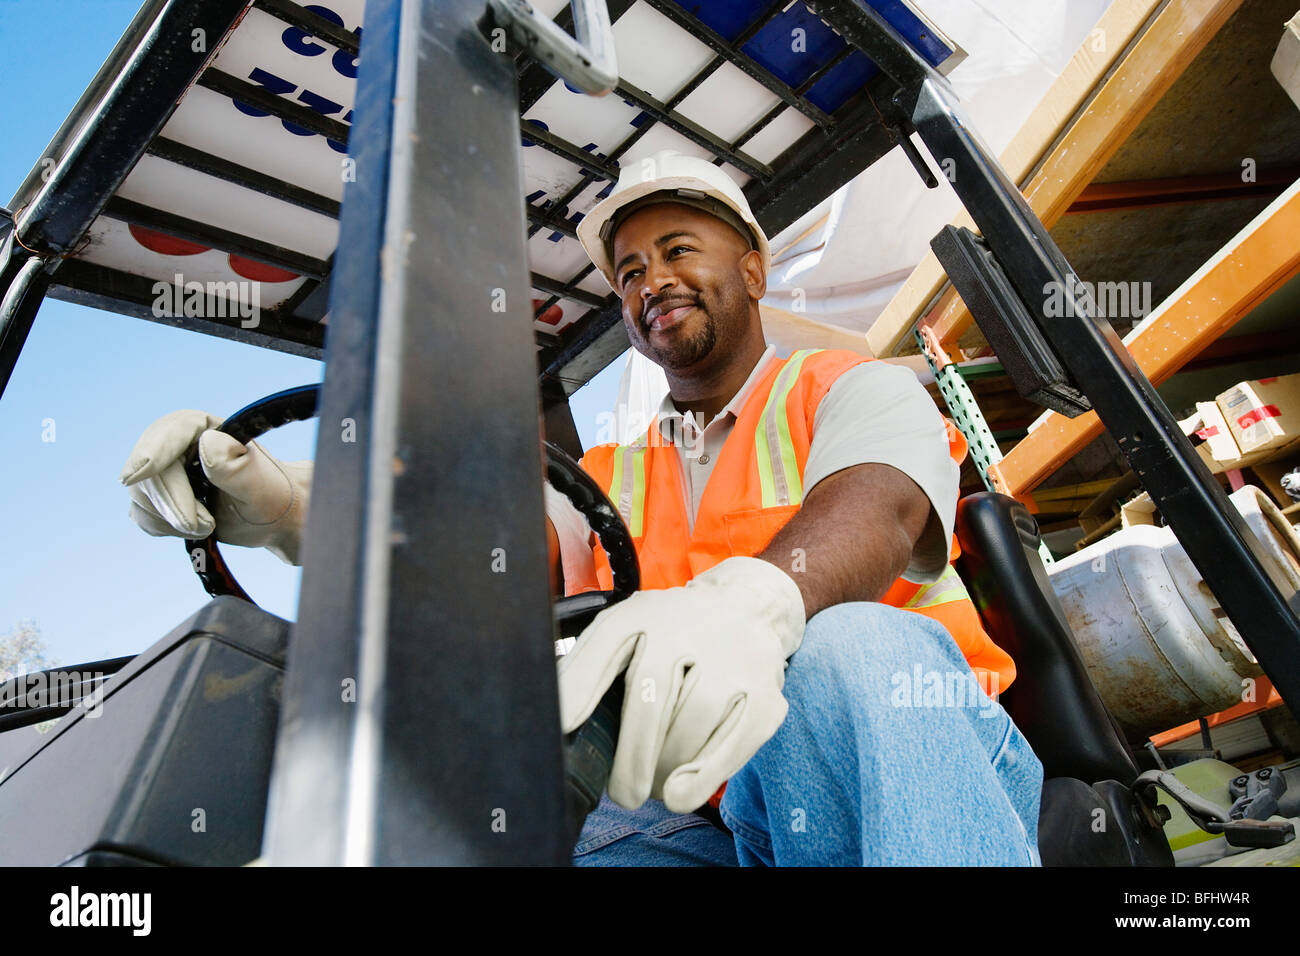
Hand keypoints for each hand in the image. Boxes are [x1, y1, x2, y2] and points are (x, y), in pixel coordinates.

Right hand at [120, 409, 312, 565]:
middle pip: (151, 469)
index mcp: (207, 429)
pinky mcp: (158, 497)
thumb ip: (233, 466)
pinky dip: (165, 527)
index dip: (152, 451)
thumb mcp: (258, 484)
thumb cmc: (271, 495)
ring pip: (142, 494)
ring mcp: (165, 471)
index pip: (172, 431)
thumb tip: (206, 442)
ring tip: (210, 525)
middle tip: (205, 525)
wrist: (272, 516)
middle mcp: (180, 445)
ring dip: (172, 519)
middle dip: (173, 502)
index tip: (136, 476)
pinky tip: (195, 527)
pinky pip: (143, 513)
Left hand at [558, 556, 805, 812]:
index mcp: (643, 614)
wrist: (748, 610)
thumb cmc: (673, 633)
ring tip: (654, 785)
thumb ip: (589, 667)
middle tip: (623, 793)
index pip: (605, 646)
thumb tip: (556, 720)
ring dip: (663, 772)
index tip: (562, 724)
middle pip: (649, 703)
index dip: (580, 687)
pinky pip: (731, 747)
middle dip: (630, 759)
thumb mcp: (627, 631)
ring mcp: (731, 662)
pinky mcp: (764, 696)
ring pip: (688, 730)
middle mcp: (688, 630)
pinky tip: (681, 793)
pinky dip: (702, 778)